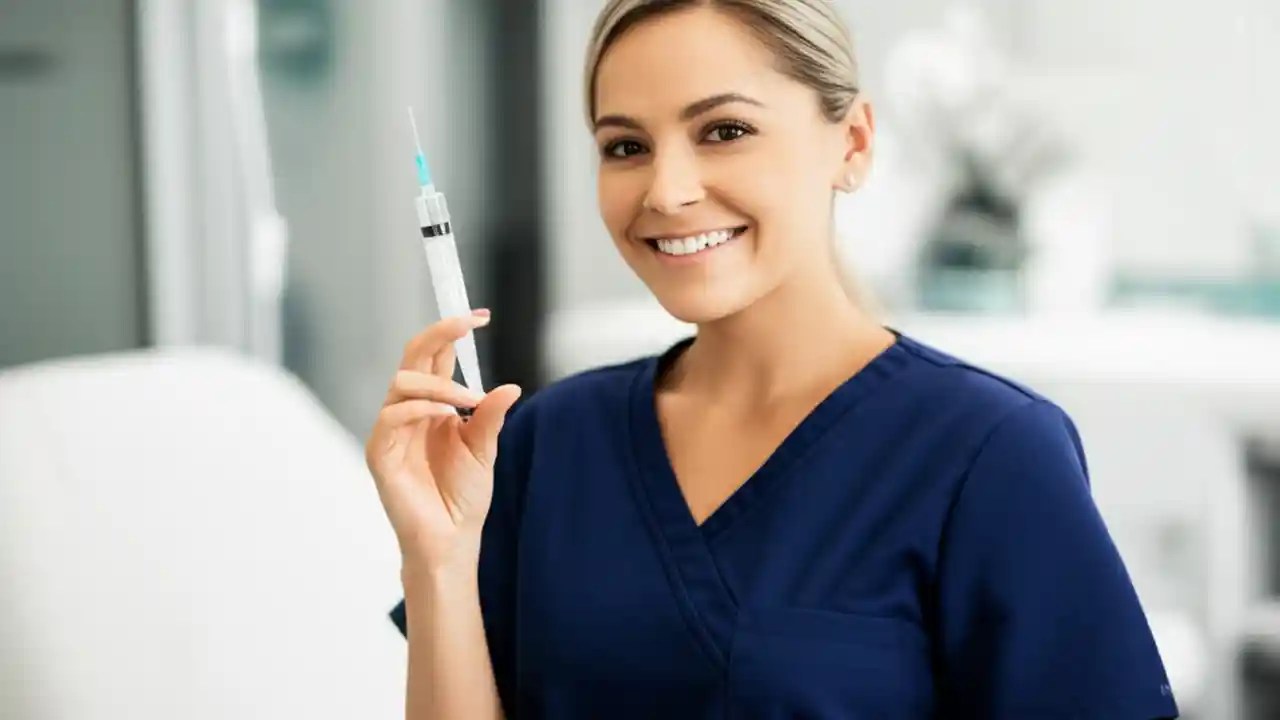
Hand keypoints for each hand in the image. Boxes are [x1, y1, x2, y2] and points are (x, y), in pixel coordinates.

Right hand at [365, 310, 522, 572]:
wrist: (451, 538)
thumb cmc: (463, 494)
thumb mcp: (484, 448)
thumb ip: (490, 416)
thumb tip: (510, 386)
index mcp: (431, 405)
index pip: (434, 355)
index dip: (452, 331)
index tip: (480, 315)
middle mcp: (408, 411)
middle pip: (412, 356)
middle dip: (440, 334)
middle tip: (469, 323)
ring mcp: (390, 430)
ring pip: (402, 381)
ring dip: (439, 383)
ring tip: (470, 400)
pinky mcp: (380, 453)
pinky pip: (391, 416)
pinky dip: (421, 407)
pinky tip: (447, 415)